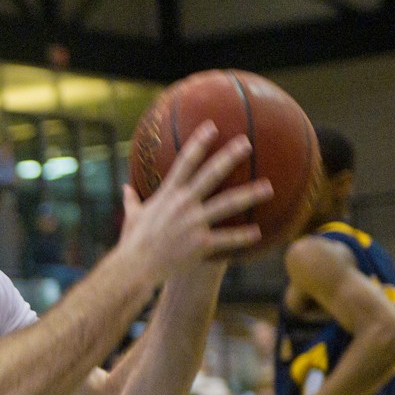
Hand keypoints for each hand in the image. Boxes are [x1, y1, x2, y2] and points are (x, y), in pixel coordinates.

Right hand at [118, 122, 272, 282]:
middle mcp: (183, 204)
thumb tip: (125, 188)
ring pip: (227, 204)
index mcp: (168, 194)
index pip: (184, 162)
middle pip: (211, 175)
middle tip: (246, 143)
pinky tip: (258, 233)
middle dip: (229, 157)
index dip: (199, 143)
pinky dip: (243, 236)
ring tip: (269, 187)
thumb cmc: (132, 241)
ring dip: (249, 195)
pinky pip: (227, 238)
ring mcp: (194, 223)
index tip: (212, 127)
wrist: (135, 267)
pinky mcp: (201, 243)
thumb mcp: (132, 216)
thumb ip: (131, 200)